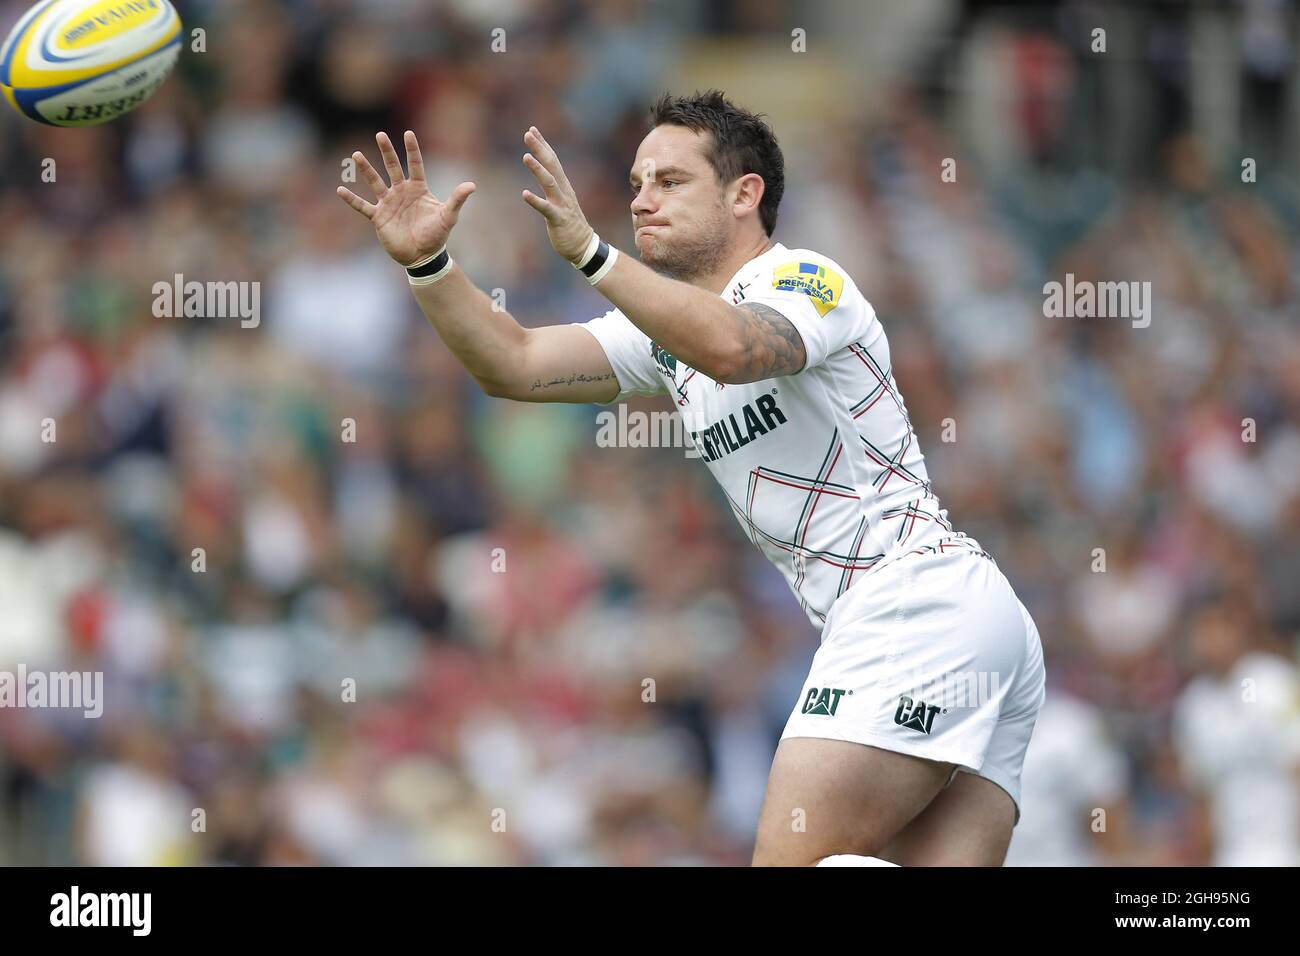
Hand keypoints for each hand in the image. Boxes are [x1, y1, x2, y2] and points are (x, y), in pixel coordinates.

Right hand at [337, 130, 474, 266]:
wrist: (423, 256)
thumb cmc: (437, 235)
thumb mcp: (449, 216)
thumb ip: (457, 199)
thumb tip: (472, 185)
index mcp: (418, 189)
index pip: (414, 165)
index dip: (412, 150)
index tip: (408, 133)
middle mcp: (401, 192)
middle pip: (392, 167)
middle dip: (387, 152)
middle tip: (380, 135)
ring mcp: (389, 203)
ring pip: (375, 182)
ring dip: (366, 169)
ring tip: (356, 155)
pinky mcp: (379, 217)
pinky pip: (363, 206)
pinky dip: (352, 199)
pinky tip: (340, 189)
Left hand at [520, 126, 593, 262]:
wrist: (583, 246)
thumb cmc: (570, 224)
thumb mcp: (561, 200)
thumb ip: (553, 187)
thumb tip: (545, 174)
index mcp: (563, 186)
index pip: (552, 161)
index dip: (543, 145)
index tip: (532, 130)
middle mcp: (563, 191)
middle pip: (551, 165)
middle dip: (540, 149)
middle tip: (528, 134)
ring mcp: (562, 205)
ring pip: (549, 183)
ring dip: (538, 169)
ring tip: (526, 157)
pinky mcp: (558, 219)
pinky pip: (546, 209)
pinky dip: (535, 201)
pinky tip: (524, 194)